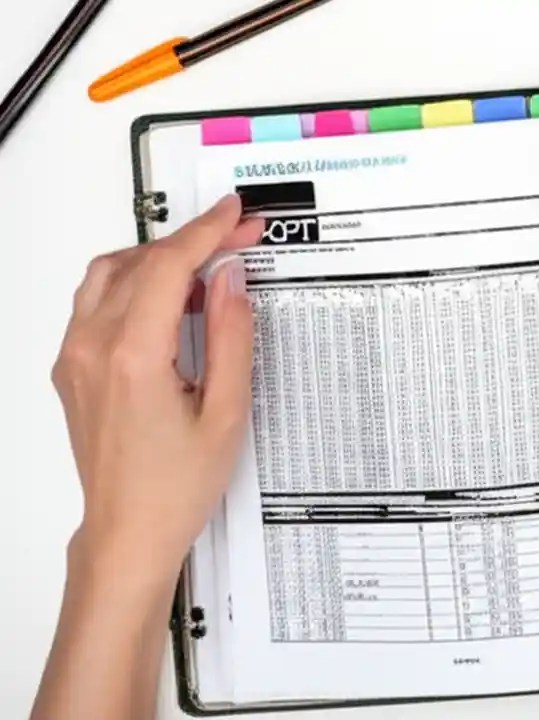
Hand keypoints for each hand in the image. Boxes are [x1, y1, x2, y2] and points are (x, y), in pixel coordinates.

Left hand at [52, 194, 262, 579]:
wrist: (128, 531)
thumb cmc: (176, 486)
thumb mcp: (227, 411)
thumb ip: (231, 336)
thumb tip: (230, 278)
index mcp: (132, 357)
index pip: (169, 267)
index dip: (207, 231)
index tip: (237, 214)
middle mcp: (91, 348)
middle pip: (138, 263)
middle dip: (191, 242)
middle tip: (238, 237)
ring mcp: (74, 357)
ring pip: (109, 276)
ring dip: (157, 259)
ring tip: (207, 269)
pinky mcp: (71, 369)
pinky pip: (97, 303)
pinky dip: (135, 285)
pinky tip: (172, 303)